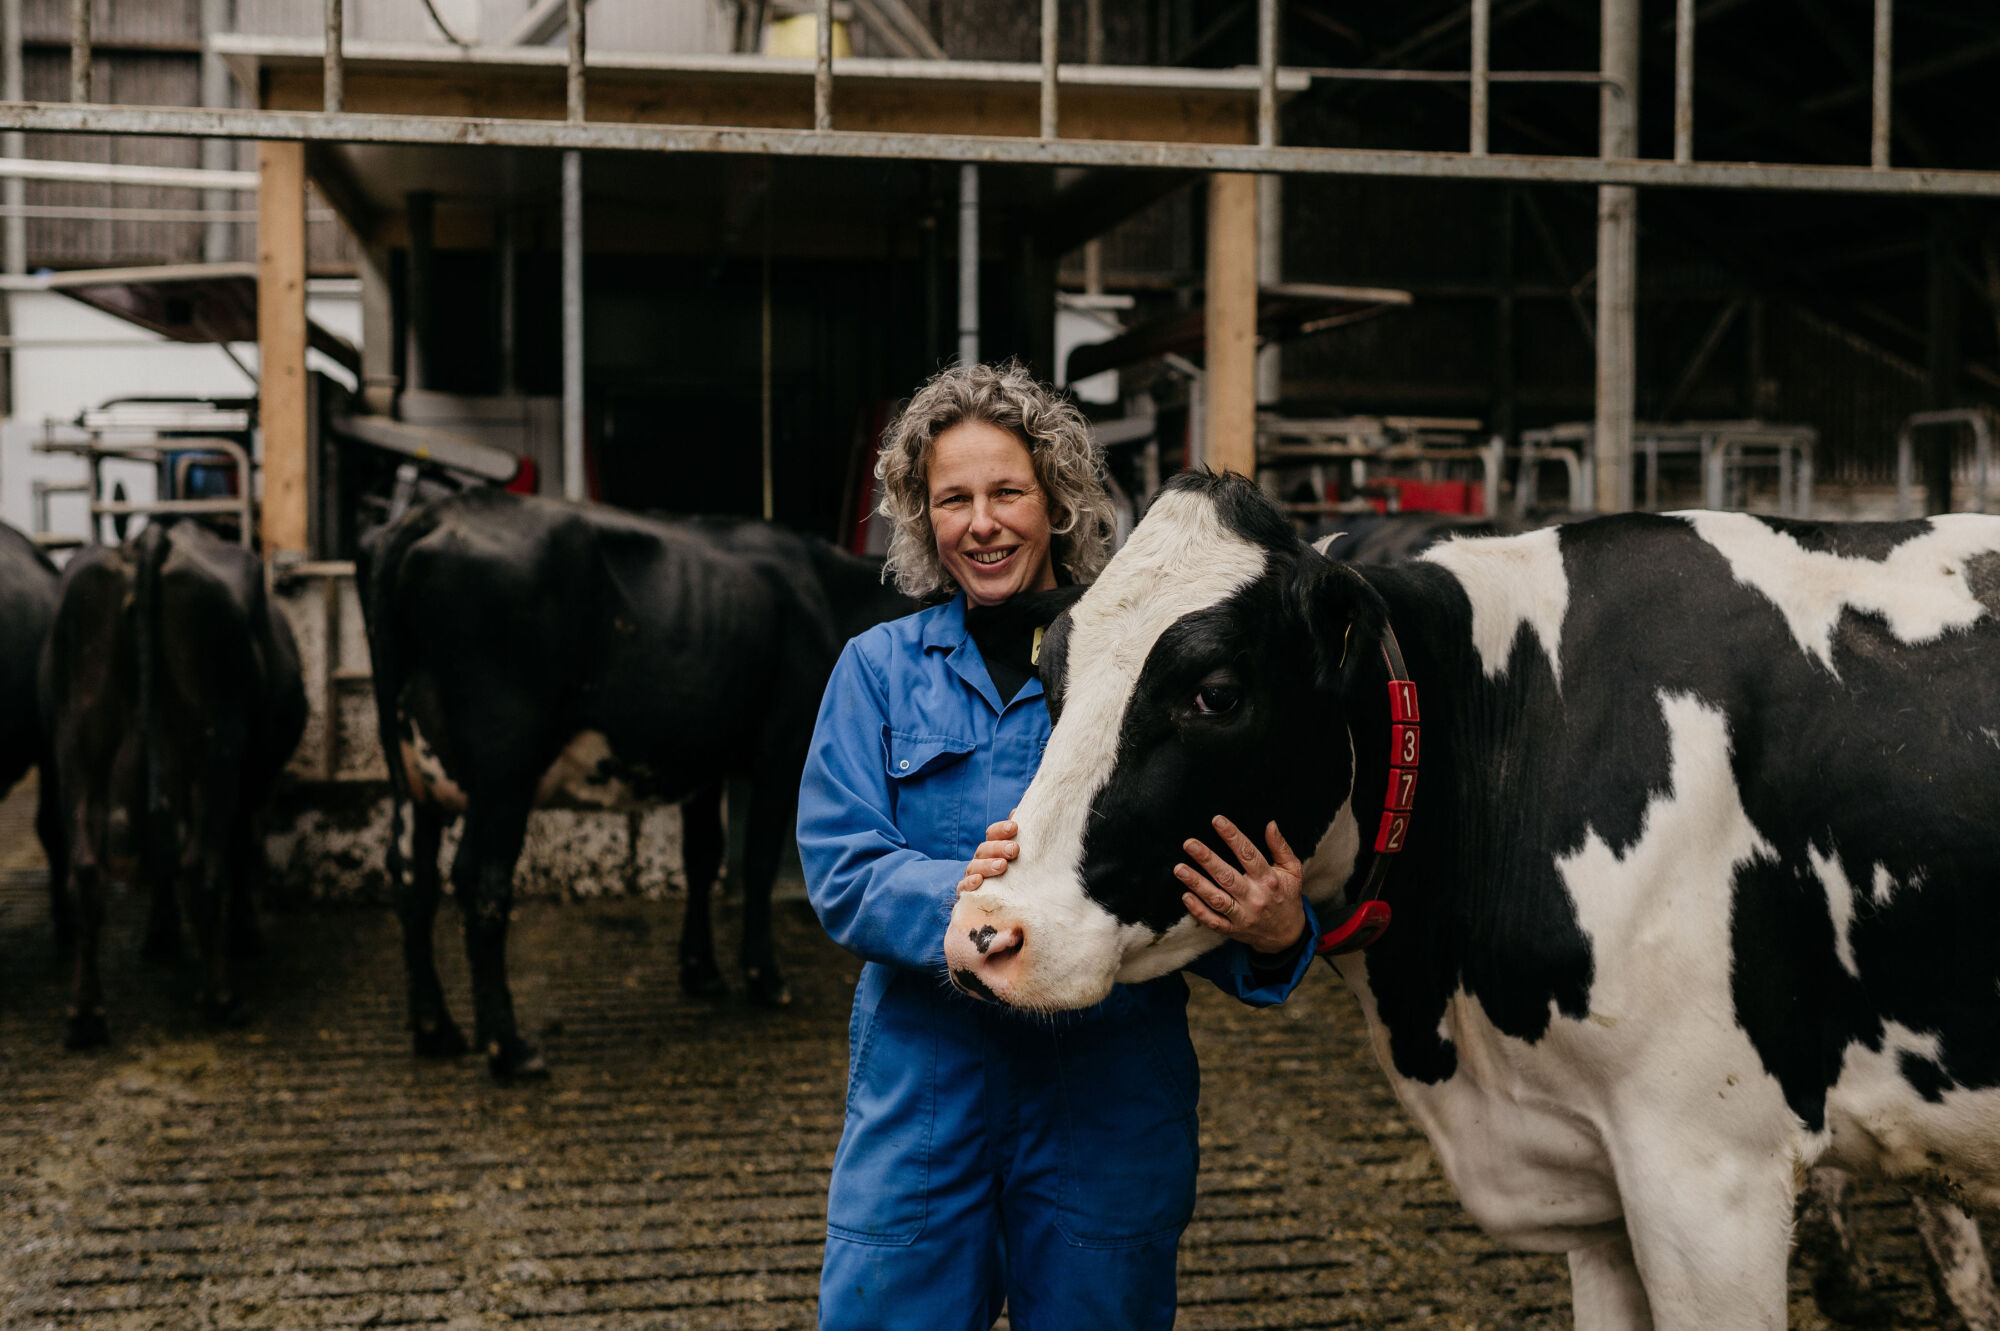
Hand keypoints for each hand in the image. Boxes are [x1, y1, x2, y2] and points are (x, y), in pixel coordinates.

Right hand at [959, 817, 1018, 893]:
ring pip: (974, 867)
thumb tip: (1018, 812)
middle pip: (984, 849)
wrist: (1007, 910)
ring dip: (987, 865)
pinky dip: (970, 883)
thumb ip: (1022, 837)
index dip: (1001, 829)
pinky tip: (979, 881)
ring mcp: (972, 876)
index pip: (992, 834)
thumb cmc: (1017, 878)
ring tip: (1002, 866)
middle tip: (1014, 849)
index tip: (1015, 827)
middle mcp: (980, 860)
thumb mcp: (1023, 859)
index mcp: (993, 849)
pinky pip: (963, 887)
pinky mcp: (967, 895)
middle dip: (998, 847)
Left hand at [1177, 817, 1306, 954]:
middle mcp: (1255, 898)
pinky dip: (1198, 911)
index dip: (1233, 836)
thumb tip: (1271, 824)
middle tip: (1189, 843)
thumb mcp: (1292, 871)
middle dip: (1207, 859)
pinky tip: (1185, 896)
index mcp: (1269, 880)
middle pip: (1227, 876)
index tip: (1217, 820)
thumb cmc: (1287, 895)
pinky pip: (1213, 921)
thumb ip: (1281, 847)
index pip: (1249, 855)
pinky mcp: (1233, 929)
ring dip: (1197, 883)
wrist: (1287, 935)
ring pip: (1217, 899)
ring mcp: (1243, 916)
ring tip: (1179, 868)